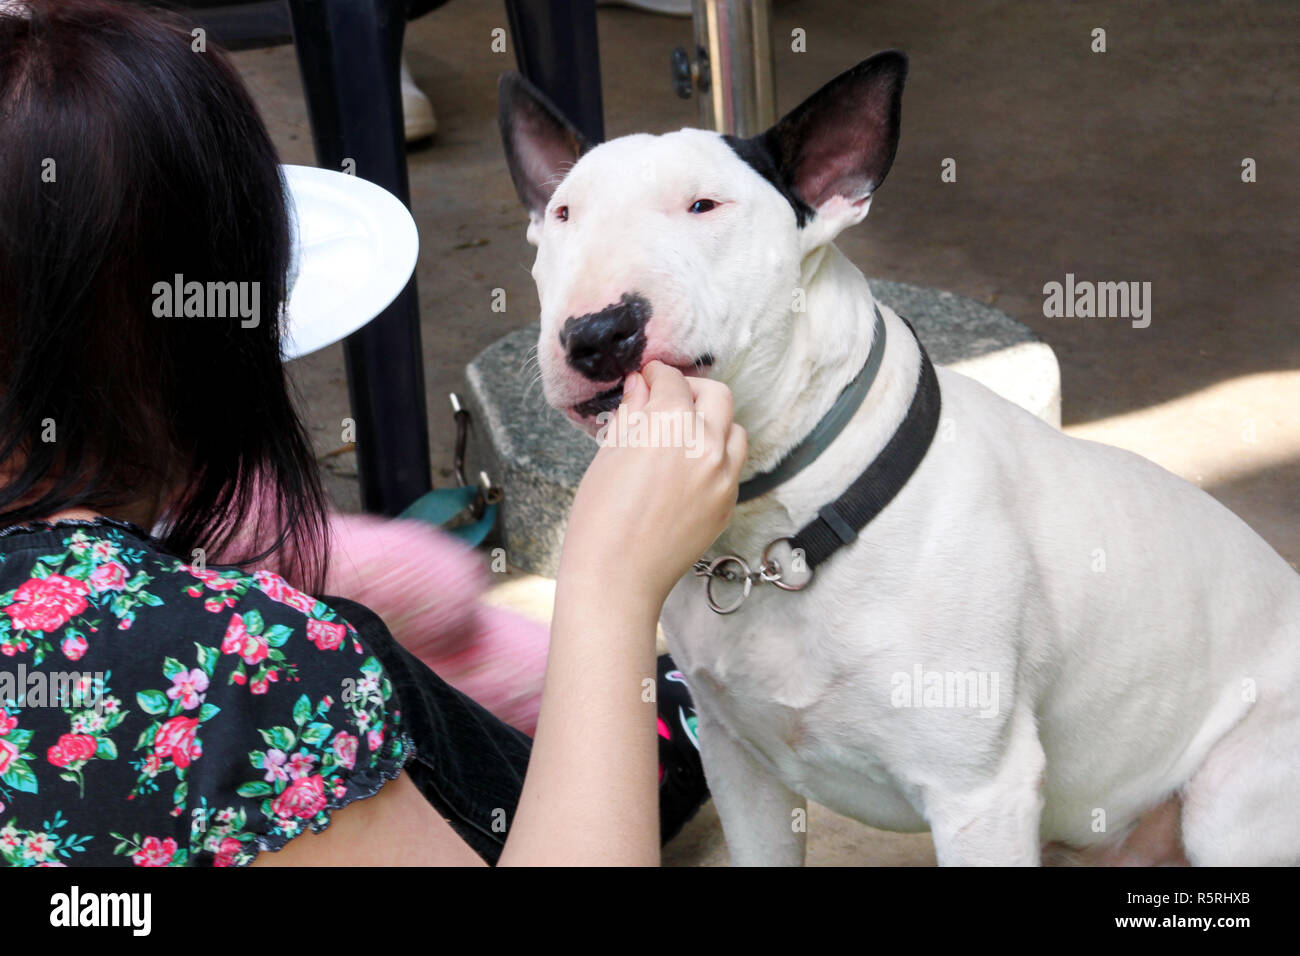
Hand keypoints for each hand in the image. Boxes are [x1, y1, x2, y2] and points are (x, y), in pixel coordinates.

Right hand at [561, 361, 746, 609]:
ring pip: (735, 430)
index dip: (657, 374)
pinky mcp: (728, 503)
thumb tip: (640, 386)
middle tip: (670, 400)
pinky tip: (689, 469)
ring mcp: (723, 475)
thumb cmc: (600, 516)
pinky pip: (733, 466)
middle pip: (718, 395)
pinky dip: (717, 457)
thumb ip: (631, 413)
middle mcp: (706, 443)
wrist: (617, 576)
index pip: (673, 380)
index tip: (648, 378)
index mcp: (670, 423)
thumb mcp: (609, 454)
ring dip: (714, 423)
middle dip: (693, 391)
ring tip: (685, 436)